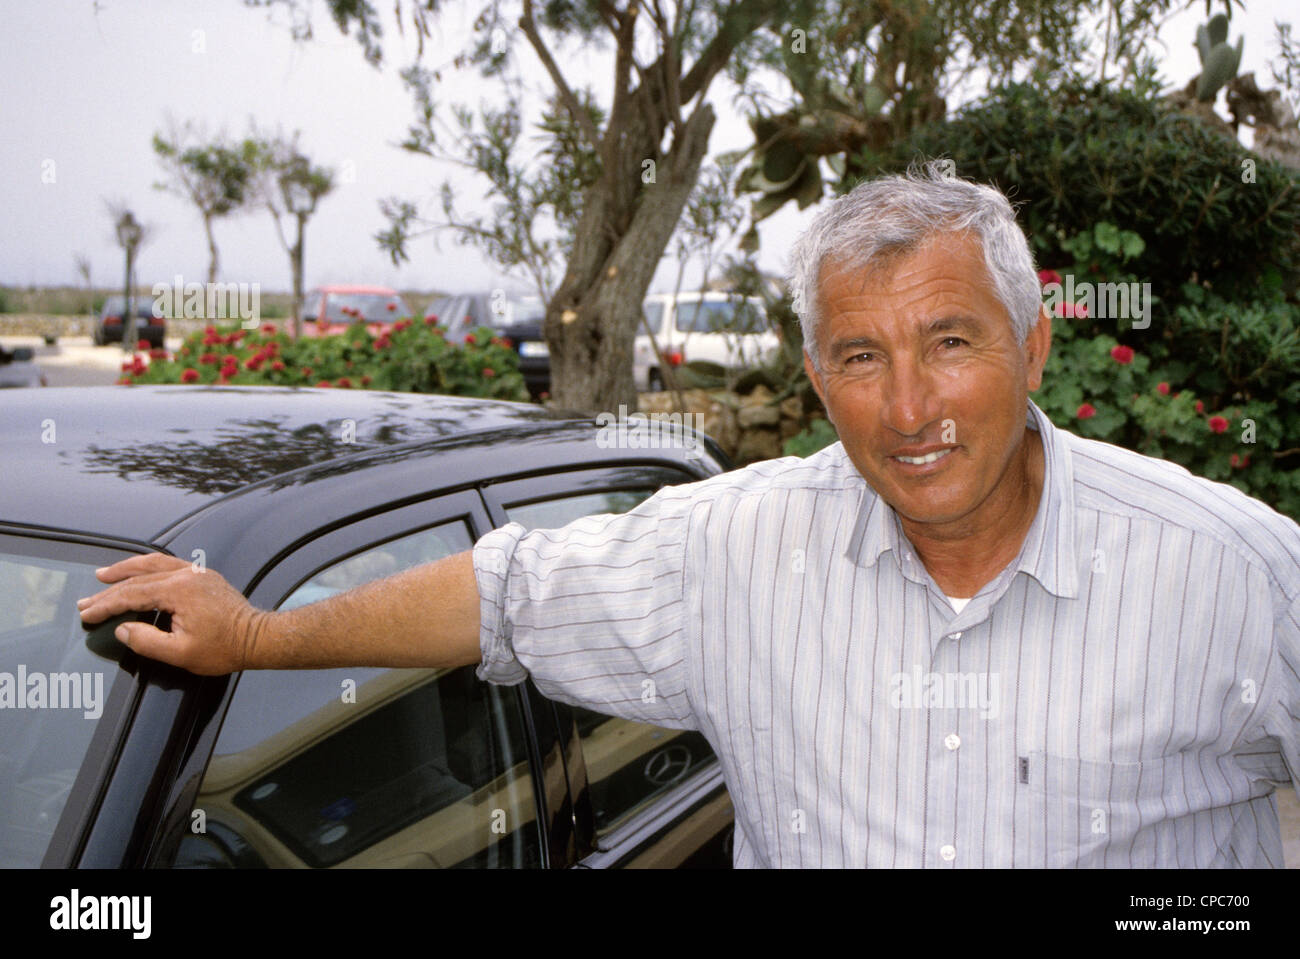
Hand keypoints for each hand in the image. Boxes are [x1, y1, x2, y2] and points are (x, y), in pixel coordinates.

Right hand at [76, 553, 264, 675]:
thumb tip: (122, 629)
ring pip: (153, 564)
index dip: (105, 606)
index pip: (131, 595)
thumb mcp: (180, 653)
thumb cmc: (225, 648)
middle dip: (109, 590)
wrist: (257, 638)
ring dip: (126, 569)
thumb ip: (146, 642)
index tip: (87, 614)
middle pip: (138, 578)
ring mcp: (197, 573)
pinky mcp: (204, 576)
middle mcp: (187, 575)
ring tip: (104, 575)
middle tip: (86, 601)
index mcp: (179, 591)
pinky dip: (149, 567)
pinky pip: (170, 565)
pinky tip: (139, 571)